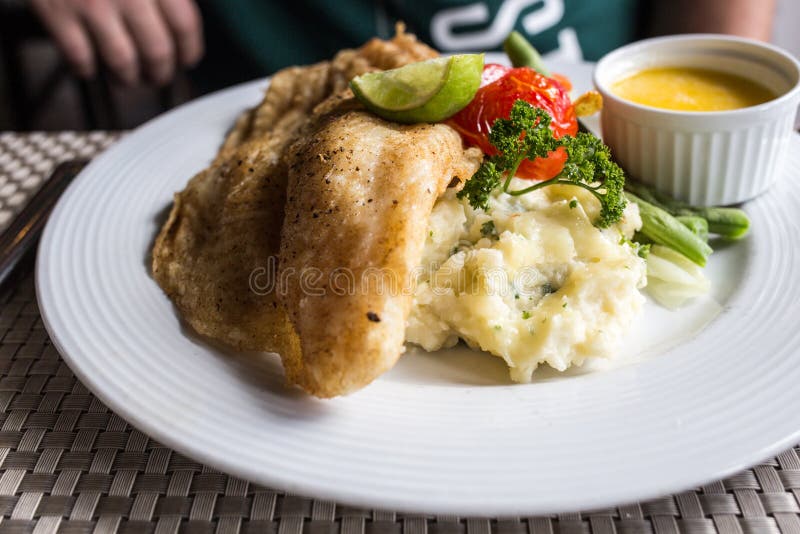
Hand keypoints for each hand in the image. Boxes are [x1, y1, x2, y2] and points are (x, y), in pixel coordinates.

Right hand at [30, 0, 203, 85]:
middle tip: (157, 75)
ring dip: (128, 79)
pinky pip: (80, 58)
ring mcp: (92, 4)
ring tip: (127, 78)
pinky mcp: (58, 12)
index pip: (185, 26)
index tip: (187, 60)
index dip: (189, 50)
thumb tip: (181, 26)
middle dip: (160, 72)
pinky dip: (87, 69)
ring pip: (123, 62)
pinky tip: (90, 67)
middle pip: (158, 51)